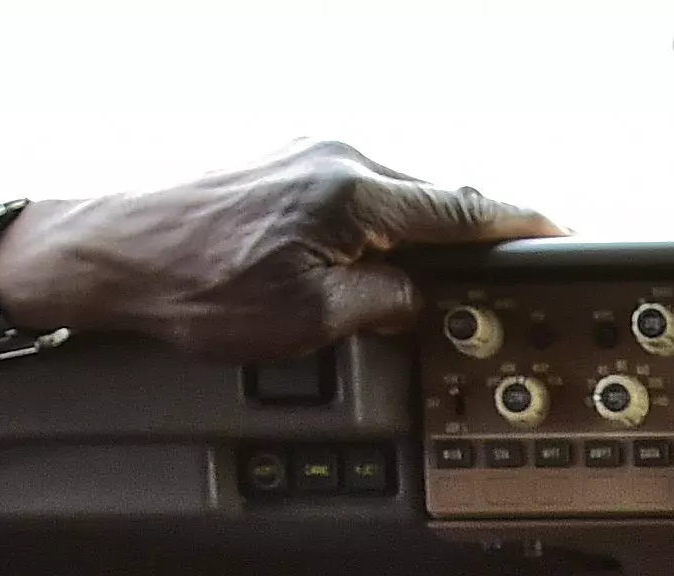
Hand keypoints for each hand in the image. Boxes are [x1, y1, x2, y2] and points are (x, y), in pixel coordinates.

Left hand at [0, 146, 556, 361]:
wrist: (113, 254)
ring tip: (426, 288)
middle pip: (436, 200)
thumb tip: (416, 300)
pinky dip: (378, 229)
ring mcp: (308, 155)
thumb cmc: (196, 286)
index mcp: (357, 192)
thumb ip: (384, 305)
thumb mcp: (311, 320)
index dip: (520, 227)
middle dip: (472, 241)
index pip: (466, 209)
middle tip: (499, 282)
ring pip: (395, 199)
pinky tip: (369, 264)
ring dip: (419, 238)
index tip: (560, 235)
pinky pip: (357, 196)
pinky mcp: (282, 166)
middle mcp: (338, 158)